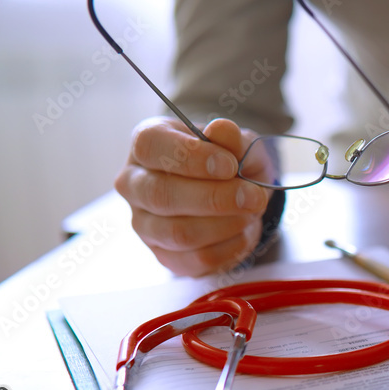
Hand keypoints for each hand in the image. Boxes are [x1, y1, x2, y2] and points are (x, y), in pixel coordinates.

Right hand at [116, 117, 273, 276]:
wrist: (234, 194)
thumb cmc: (228, 162)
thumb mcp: (237, 143)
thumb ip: (231, 138)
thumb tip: (222, 130)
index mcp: (146, 144)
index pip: (151, 146)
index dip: (190, 156)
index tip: (229, 165)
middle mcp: (135, 184)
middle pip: (161, 195)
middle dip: (214, 198)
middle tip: (252, 196)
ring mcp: (145, 223)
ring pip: (178, 233)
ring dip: (225, 224)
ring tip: (252, 212)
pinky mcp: (164, 255)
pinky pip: (196, 259)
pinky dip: (229, 247)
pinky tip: (244, 231)